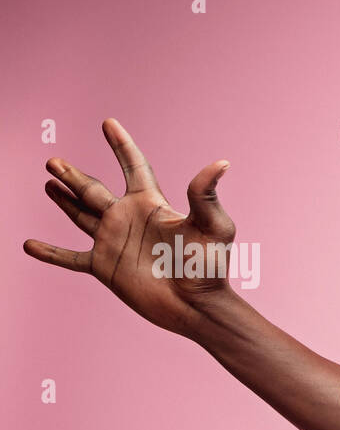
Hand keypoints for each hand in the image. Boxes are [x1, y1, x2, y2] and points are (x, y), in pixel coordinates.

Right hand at [24, 118, 236, 337]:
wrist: (197, 306)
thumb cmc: (209, 267)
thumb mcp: (213, 227)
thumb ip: (206, 195)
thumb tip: (222, 163)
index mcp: (151, 205)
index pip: (134, 167)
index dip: (122, 145)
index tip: (109, 123)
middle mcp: (128, 219)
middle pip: (94, 189)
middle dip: (74, 174)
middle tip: (53, 160)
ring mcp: (113, 242)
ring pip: (80, 215)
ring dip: (63, 199)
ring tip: (48, 181)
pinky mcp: (104, 267)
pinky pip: (70, 258)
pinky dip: (50, 253)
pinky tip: (29, 246)